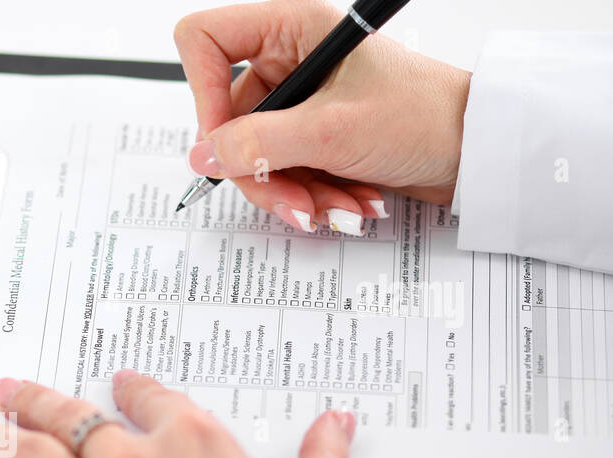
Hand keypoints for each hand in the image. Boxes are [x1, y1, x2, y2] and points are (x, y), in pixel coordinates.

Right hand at [175, 0, 470, 233]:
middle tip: (292, 200)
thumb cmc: (425, 117)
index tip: (222, 140)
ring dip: (291, 193)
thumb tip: (205, 155)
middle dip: (262, 170)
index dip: (202, 92)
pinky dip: (310, 197)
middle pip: (228, 120)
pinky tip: (345, 202)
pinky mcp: (313, 140)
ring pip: (254, 157)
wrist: (476, 151)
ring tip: (332, 206)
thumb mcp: (331, 132)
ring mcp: (301, 105)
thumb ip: (258, 143)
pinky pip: (282, 174)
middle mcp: (291, 63)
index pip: (207, 42)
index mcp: (292, 31)